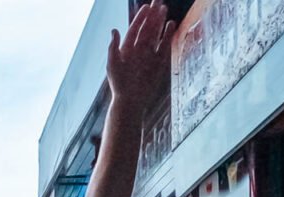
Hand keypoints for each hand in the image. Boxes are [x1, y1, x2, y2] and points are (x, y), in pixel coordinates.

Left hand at [106, 1, 172, 115]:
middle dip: (152, 16)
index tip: (146, 7)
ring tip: (164, 9)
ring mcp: (150, 55)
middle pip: (147, 29)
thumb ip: (113, 47)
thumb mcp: (113, 64)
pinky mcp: (159, 62)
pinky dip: (167, 35)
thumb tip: (114, 29)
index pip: (134, 29)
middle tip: (158, 2)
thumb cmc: (119, 84)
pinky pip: (164, 45)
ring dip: (160, 22)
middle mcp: (139, 50)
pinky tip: (170, 24)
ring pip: (156, 35)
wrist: (131, 100)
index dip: (140, 18)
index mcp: (126, 49)